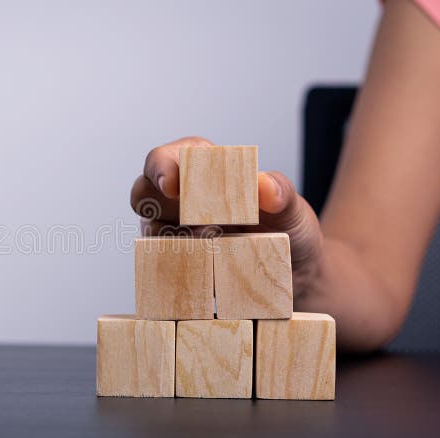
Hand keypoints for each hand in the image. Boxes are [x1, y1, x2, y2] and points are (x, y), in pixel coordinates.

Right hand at [129, 136, 322, 299]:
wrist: (295, 278)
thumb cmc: (288, 232)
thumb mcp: (292, 210)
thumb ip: (280, 192)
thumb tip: (265, 186)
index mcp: (202, 171)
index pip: (169, 158)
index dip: (163, 167)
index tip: (172, 185)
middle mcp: (180, 201)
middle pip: (143, 192)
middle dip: (151, 199)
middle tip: (182, 216)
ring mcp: (174, 235)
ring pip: (150, 232)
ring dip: (174, 239)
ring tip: (213, 248)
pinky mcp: (178, 267)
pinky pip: (163, 268)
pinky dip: (180, 269)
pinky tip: (208, 275)